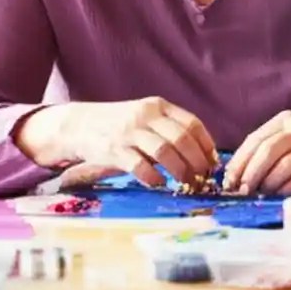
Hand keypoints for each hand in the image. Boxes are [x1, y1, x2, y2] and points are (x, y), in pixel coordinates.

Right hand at [17, 97, 217, 187]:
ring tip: (186, 182)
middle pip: (181, 139)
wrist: (77, 124)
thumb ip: (168, 128)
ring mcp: (129, 132)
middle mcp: (146, 115)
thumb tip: (200, 154)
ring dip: (180, 170)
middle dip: (197, 160)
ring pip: (164, 152)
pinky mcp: (114, 150)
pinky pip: (140, 166)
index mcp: (158, 105)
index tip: (213, 160)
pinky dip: (154, 178)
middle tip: (203, 176)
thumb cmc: (119, 124)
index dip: (206, 144)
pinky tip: (159, 184)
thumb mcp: (145, 116)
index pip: (192, 123)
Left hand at [223, 111, 290, 195]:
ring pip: (282, 168)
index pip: (255, 139)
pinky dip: (284, 191)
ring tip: (261, 195)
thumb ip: (266, 149)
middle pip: (267, 152)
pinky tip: (279, 196)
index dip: (239, 162)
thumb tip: (236, 175)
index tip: (229, 180)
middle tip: (242, 191)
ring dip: (267, 185)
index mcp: (287, 120)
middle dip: (250, 175)